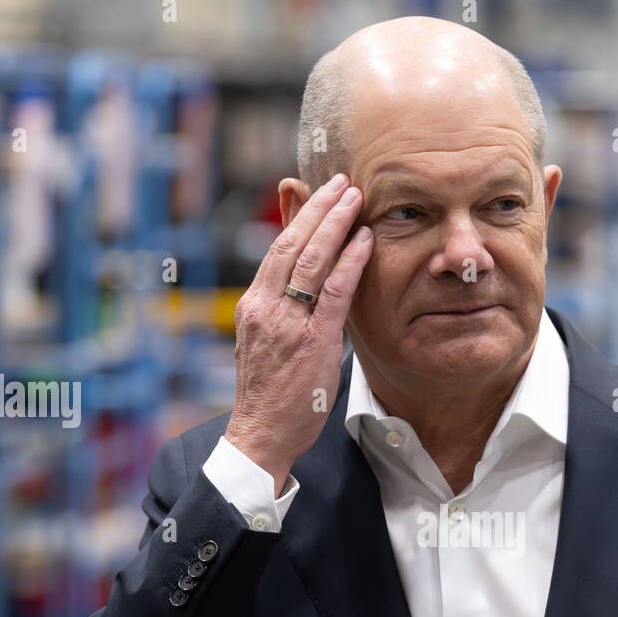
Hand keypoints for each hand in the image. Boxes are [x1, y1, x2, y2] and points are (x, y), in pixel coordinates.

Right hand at [225, 174, 372, 493]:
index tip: (314, 190)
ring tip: (355, 196)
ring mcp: (287, 324)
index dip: (296, 215)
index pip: (276, 248)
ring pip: (310, 260)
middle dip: (317, 207)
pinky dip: (350, 262)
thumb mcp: (268, 343)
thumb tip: (300, 284)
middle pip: (290, 243)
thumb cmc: (270, 394)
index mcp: (253, 306)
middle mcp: (265, 308)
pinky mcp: (311, 343)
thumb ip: (282, 310)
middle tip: (341, 180)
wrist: (260, 436)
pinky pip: (333, 293)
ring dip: (335, 223)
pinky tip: (364, 240)